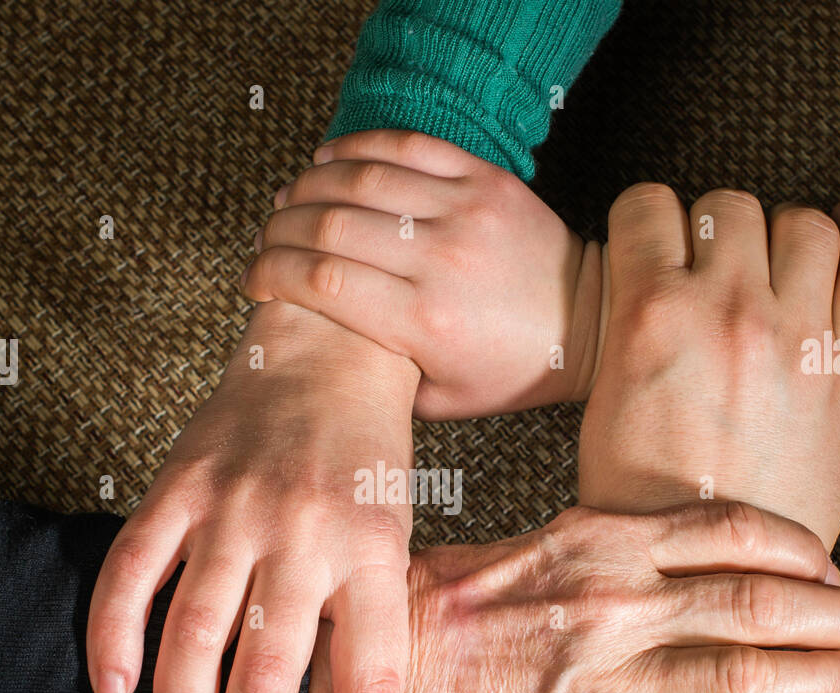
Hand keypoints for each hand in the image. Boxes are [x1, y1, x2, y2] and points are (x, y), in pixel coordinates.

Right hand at [87, 300, 419, 692]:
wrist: (329, 349)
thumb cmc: (366, 457)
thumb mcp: (391, 532)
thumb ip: (359, 611)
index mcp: (375, 550)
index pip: (367, 680)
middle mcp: (306, 533)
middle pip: (268, 675)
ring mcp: (235, 507)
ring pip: (193, 638)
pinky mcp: (178, 483)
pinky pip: (131, 572)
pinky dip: (113, 637)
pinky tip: (113, 688)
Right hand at [241, 130, 601, 418]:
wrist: (587, 324)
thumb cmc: (510, 371)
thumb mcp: (439, 399)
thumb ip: (379, 378)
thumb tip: (319, 344)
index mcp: (425, 321)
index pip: (321, 282)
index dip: (271, 274)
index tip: (253, 279)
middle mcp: (442, 260)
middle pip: (329, 225)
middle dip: (280, 229)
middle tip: (264, 239)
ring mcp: (465, 211)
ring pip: (361, 179)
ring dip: (309, 183)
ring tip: (289, 198)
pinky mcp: (485, 179)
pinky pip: (408, 146)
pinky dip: (358, 146)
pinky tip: (329, 157)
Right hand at [301, 504, 839, 692]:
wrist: (375, 672)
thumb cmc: (451, 606)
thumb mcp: (540, 544)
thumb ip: (620, 546)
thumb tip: (703, 556)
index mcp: (600, 543)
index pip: (732, 533)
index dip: (800, 552)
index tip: (828, 568)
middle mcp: (611, 603)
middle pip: (756, 604)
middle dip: (829, 619)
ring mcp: (599, 679)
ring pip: (739, 674)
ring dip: (816, 681)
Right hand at [580, 185, 839, 549]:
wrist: (707, 569)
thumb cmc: (647, 504)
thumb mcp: (604, 403)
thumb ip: (631, 328)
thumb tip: (655, 285)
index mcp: (650, 317)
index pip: (647, 205)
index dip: (646, 218)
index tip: (653, 236)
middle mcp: (726, 311)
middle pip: (729, 205)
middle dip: (715, 228)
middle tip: (711, 263)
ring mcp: (795, 334)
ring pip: (805, 223)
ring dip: (784, 232)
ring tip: (773, 258)